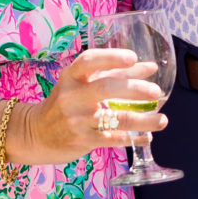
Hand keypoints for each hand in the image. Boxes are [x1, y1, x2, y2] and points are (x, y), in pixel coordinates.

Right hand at [9, 48, 164, 166]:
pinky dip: (134, 138)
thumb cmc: (65, 103)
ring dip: (143, 120)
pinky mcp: (83, 141)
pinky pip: (114, 139)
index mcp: (71, 77)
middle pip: (107, 88)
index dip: (112, 57)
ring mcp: (77, 120)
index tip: (133, 57)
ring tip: (162, 119)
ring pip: (116, 118)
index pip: (89, 61)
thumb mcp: (82, 84)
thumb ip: (116, 73)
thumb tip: (151, 67)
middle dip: (135, 89)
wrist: (35, 134)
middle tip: (156, 92)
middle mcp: (72, 97)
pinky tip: (147, 137)